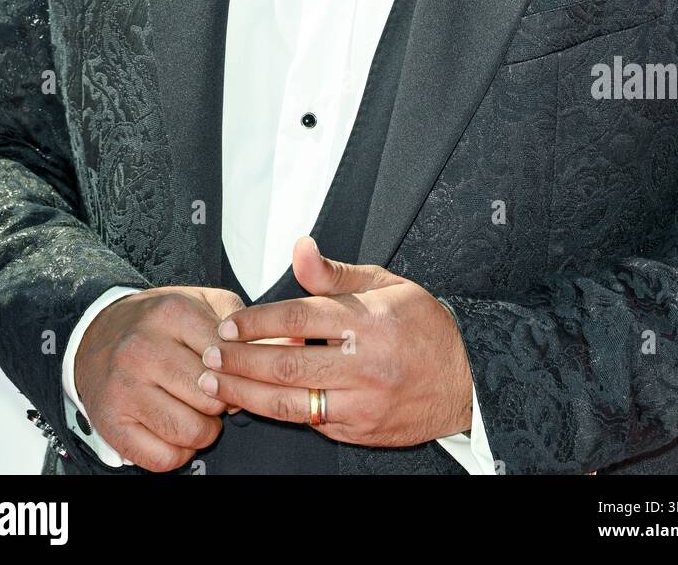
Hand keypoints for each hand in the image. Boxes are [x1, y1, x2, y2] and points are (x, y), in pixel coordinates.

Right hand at [74, 285, 246, 471]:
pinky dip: (179, 453)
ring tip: (198, 414)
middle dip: (222, 402)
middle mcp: (144, 349)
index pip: (228, 357)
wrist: (95, 333)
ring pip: (190, 431)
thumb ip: (239, 321)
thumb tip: (271, 351)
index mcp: (171, 313)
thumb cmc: (154, 322)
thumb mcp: (198, 301)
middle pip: (211, 398)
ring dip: (203, 430)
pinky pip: (162, 458)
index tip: (232, 372)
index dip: (239, 371)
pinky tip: (177, 432)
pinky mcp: (112, 423)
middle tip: (214, 395)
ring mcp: (125, 388)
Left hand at [196, 237, 474, 446]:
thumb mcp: (384, 283)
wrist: (467, 379)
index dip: (255, 323)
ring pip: (291, 402)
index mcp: (368, 320)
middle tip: (210, 357)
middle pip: (286, 365)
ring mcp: (363, 402)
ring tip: (219, 384)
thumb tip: (299, 248)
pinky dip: (280, 411)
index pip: (297, 319)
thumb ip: (335, 272)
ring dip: (247, 394)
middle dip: (239, 362)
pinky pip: (312, 422)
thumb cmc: (423, 326)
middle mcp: (364, 363)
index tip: (228, 325)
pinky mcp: (361, 430)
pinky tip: (257, 401)